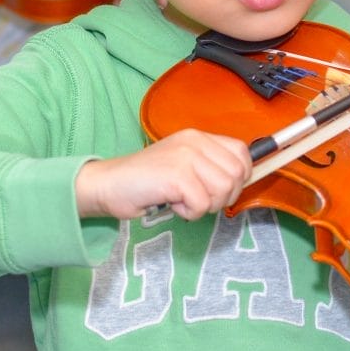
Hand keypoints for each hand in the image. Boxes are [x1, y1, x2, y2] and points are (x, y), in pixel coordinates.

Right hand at [75, 129, 253, 220]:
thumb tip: (240, 180)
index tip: (219, 190)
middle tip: (198, 200)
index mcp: (199, 137)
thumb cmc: (145, 181)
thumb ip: (209, 166)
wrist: (108, 185)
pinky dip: (189, 213)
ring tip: (183, 201)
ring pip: (223, 191)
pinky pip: (202, 205)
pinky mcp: (177, 176)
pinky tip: (172, 204)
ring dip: (205, 206)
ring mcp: (186, 157)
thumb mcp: (183, 164)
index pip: (242, 153)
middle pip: (237, 175)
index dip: (239, 177)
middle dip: (223, 197)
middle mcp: (195, 142)